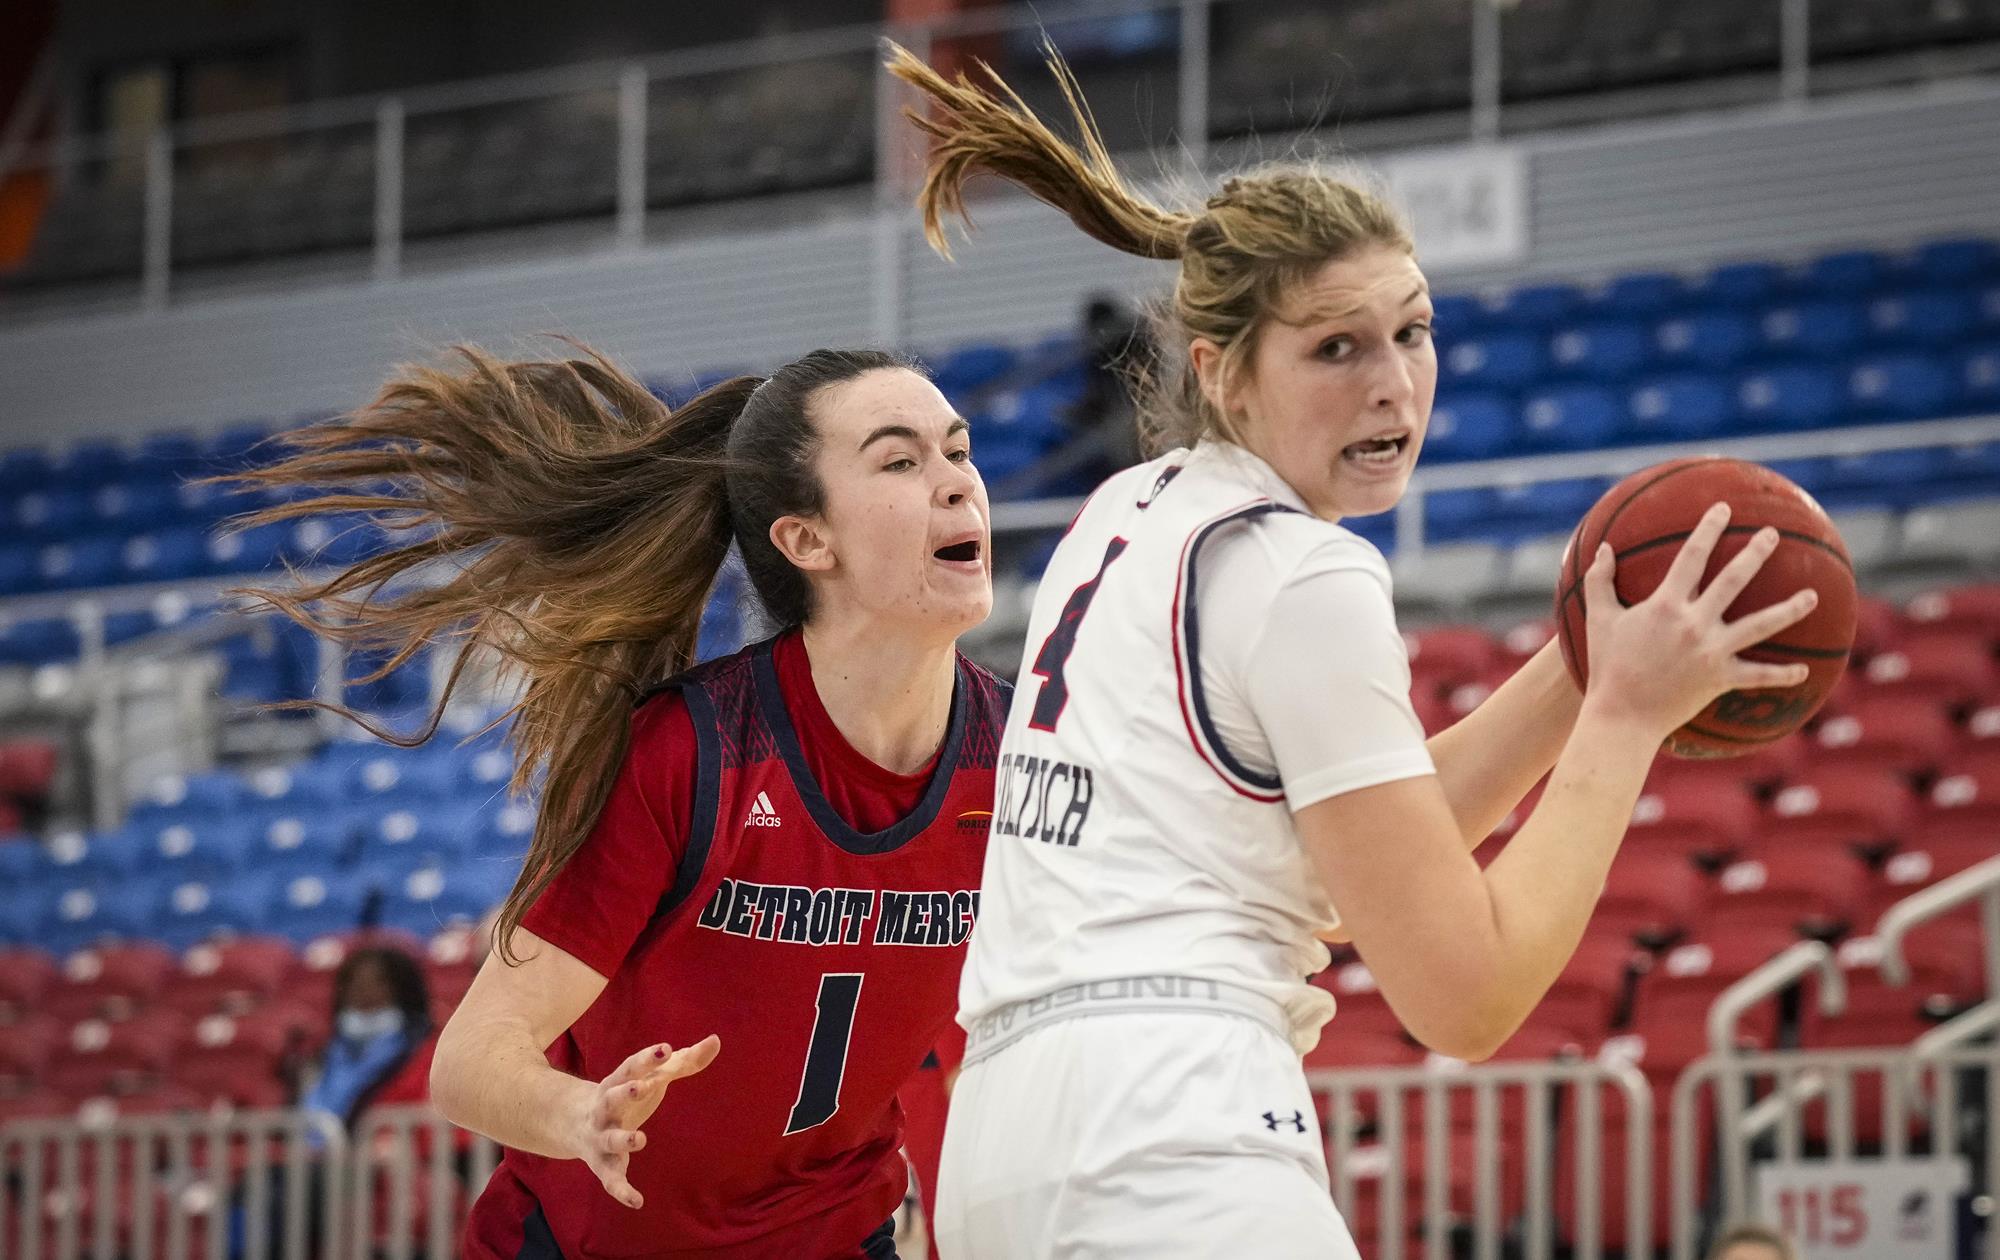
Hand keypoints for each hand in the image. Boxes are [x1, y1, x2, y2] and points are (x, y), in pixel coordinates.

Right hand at [570, 1035, 720, 1208]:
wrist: (571, 1123)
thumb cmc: (624, 1095)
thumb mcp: (650, 1077)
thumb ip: (684, 1061)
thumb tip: (716, 1040)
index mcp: (617, 1083)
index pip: (631, 1066)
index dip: (648, 1058)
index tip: (667, 1048)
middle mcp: (605, 1109)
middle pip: (612, 1098)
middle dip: (625, 1092)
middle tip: (641, 1086)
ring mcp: (601, 1138)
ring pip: (609, 1139)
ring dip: (622, 1139)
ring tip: (640, 1139)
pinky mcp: (603, 1165)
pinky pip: (611, 1179)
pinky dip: (622, 1191)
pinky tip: (638, 1202)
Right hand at [1579, 502, 1818, 737]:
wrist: (1621, 714)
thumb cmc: (1607, 665)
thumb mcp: (1599, 619)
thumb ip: (1599, 581)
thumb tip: (1603, 548)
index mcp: (1666, 604)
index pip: (1692, 556)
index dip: (1708, 528)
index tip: (1723, 509)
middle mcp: (1694, 623)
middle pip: (1734, 580)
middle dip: (1755, 553)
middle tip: (1773, 534)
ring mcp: (1712, 651)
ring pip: (1760, 625)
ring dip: (1789, 610)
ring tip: (1813, 596)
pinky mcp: (1720, 678)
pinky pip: (1758, 676)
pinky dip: (1782, 675)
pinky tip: (1804, 670)